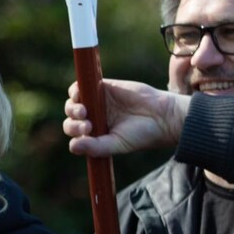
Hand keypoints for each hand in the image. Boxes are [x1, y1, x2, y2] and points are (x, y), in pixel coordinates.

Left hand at [62, 80, 189, 156]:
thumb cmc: (141, 134)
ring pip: (73, 102)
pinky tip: (79, 94)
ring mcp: (97, 102)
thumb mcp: (117, 144)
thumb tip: (73, 147)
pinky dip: (76, 89)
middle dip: (74, 123)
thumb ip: (96, 147)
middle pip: (72, 119)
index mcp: (96, 134)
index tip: (88, 132)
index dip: (75, 133)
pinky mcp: (102, 86)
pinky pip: (82, 86)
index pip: (75, 134)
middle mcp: (94, 118)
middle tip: (87, 125)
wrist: (161, 115)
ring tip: (83, 111)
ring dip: (73, 107)